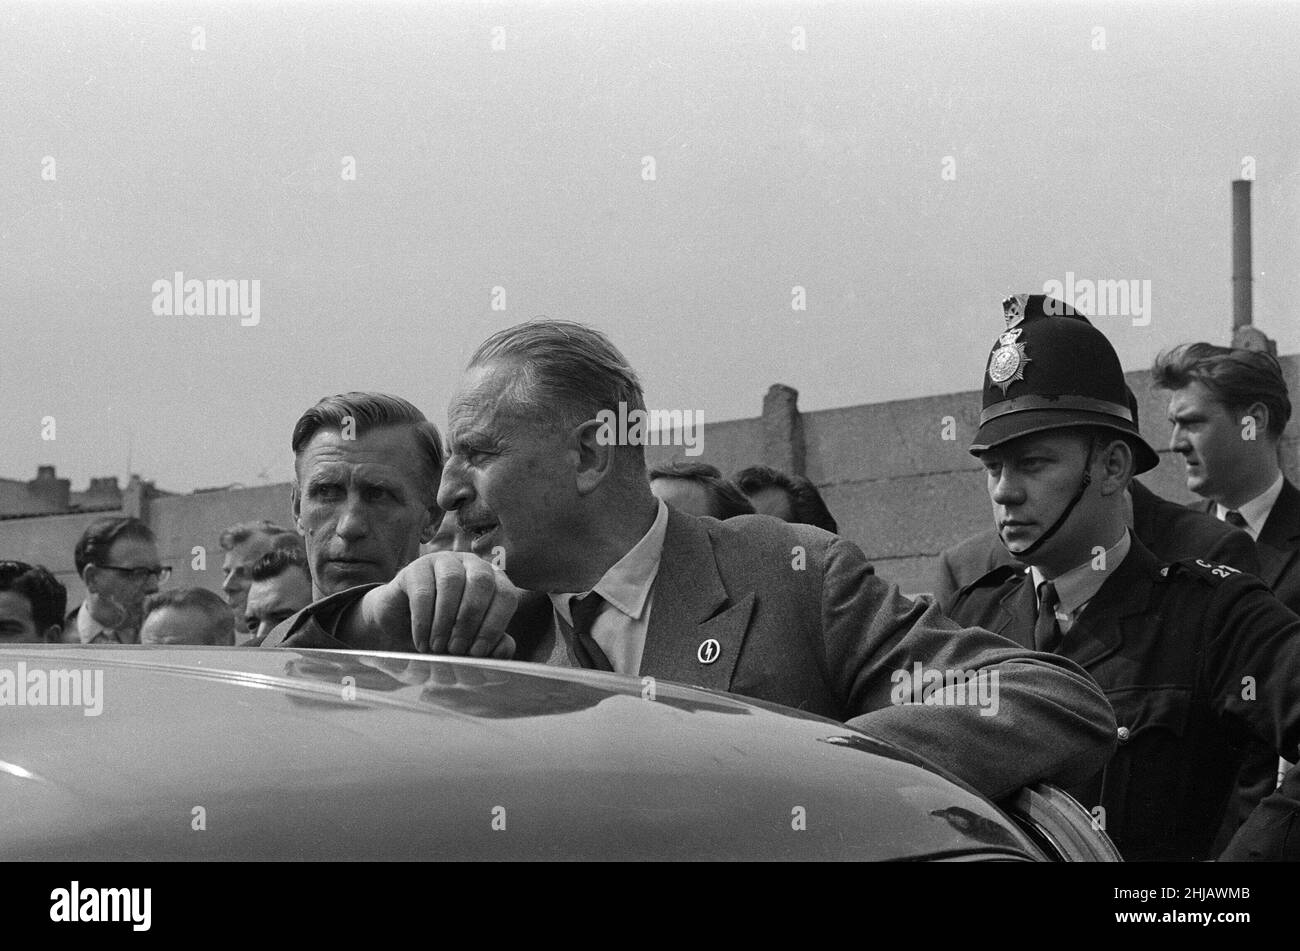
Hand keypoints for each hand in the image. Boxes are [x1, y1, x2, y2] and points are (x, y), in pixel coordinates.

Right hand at [357, 551, 519, 657]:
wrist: (403, 629)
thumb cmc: (446, 636)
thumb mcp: (473, 645)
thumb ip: (494, 646)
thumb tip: (504, 647)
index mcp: (494, 580)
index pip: (506, 595)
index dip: (495, 625)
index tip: (478, 652)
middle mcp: (472, 564)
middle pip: (481, 583)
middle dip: (470, 620)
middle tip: (456, 649)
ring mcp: (444, 561)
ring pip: (452, 582)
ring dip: (445, 620)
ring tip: (438, 647)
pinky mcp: (415, 568)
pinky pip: (423, 591)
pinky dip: (423, 622)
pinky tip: (422, 642)